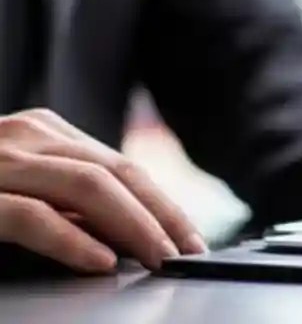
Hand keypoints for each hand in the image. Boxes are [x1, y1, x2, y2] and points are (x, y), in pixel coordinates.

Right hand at [0, 108, 205, 272]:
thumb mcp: (20, 185)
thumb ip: (67, 201)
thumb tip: (129, 233)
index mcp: (43, 133)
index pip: (120, 167)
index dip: (162, 204)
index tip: (189, 236)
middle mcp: (28, 136)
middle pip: (115, 173)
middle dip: (161, 215)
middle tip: (188, 250)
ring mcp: (1, 161)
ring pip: (88, 186)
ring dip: (134, 225)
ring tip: (161, 256)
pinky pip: (32, 216)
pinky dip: (72, 239)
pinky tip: (102, 260)